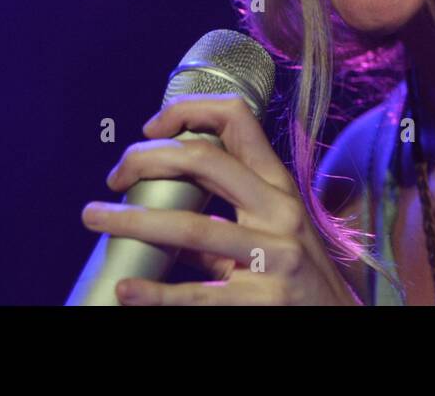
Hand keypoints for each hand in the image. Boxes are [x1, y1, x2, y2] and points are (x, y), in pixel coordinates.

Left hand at [80, 94, 360, 304]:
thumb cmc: (298, 275)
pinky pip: (198, 294)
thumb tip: (160, 203)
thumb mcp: (273, 231)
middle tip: (114, 177)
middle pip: (205, 161)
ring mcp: (274, 255)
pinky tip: (127, 288)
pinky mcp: (262, 301)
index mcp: (278, 185)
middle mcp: (280, 211)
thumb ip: (227, 214)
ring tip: (94, 218)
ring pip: (190, 228)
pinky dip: (155, 293)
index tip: (151, 128)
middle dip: (147, 160)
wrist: (339, 322)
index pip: (237, 119)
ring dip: (131, 221)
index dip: (187, 112)